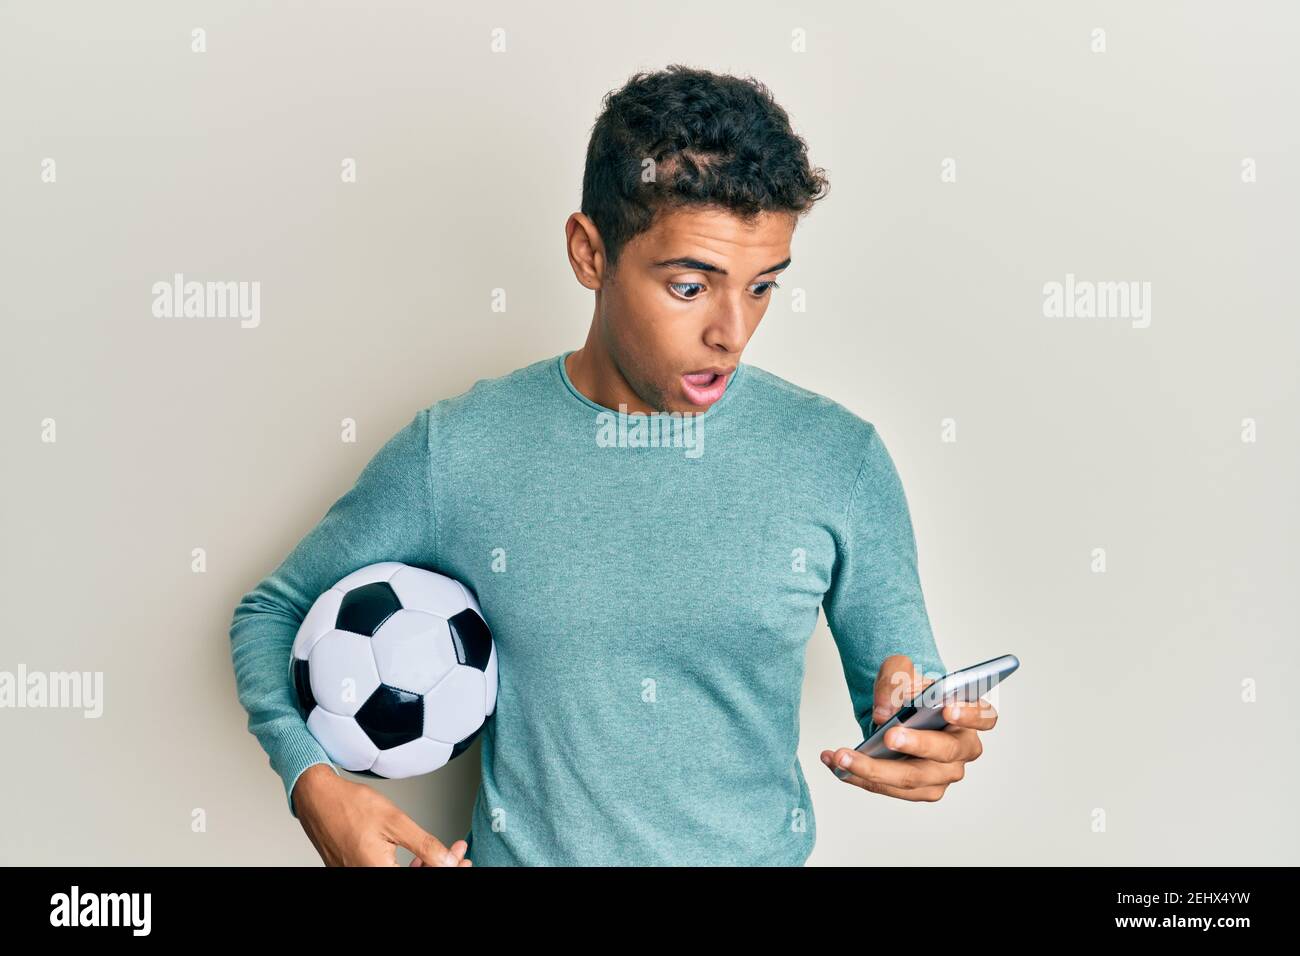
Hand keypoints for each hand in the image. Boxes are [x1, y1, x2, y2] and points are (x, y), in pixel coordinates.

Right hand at [292, 763, 472, 866]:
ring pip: (400, 876)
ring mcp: (359, 874)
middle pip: (411, 880)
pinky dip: (407, 867)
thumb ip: (424, 845)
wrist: (318, 798)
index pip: (419, 879)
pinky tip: (419, 857)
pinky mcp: (355, 870)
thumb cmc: (350, 806)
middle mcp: (365, 877)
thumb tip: (448, 862)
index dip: (447, 872)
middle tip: (457, 855)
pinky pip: (386, 873)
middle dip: (439, 867)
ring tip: (444, 853)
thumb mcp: (395, 821)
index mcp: (376, 872)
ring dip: (425, 867)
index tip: (464, 862)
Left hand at [820, 654, 997, 801]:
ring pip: (912, 779)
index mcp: (969, 715)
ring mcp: (942, 774)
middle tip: (888, 735)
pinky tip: (835, 763)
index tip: (946, 708)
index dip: (970, 714)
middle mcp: (962, 749)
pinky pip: (889, 788)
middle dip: (915, 744)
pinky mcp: (920, 790)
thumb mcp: (900, 671)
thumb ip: (895, 679)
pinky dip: (859, 777)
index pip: (984, 717)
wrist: (899, 712)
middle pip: (945, 753)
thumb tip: (885, 712)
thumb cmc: (911, 692)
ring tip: (841, 756)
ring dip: (873, 769)